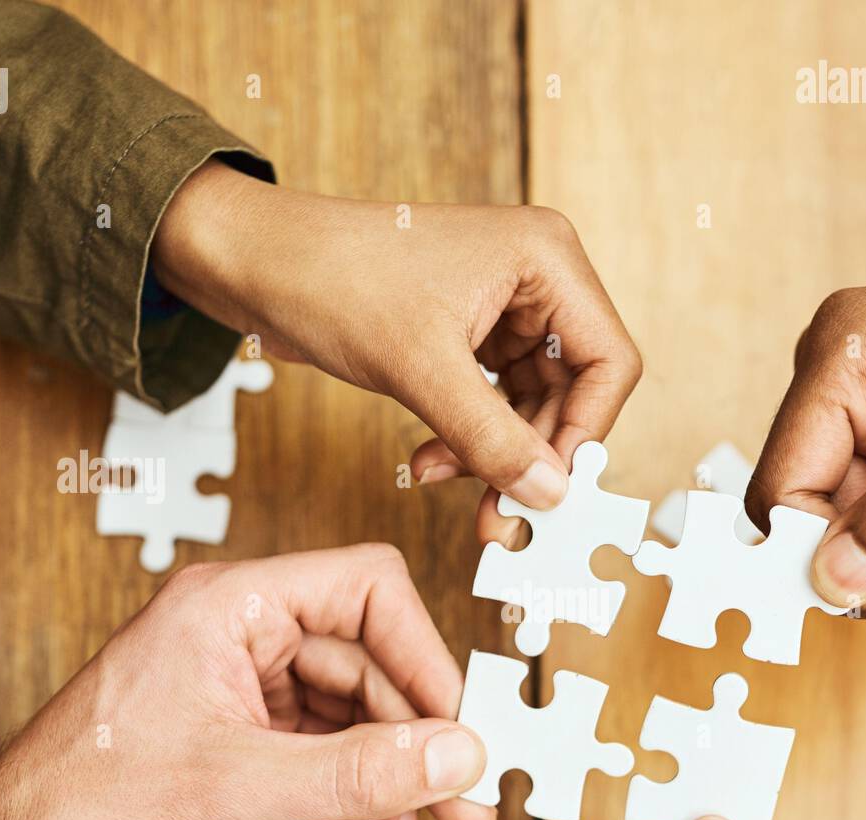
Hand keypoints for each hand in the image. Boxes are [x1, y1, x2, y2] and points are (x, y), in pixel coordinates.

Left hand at [0, 546, 492, 819]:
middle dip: (418, 740)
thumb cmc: (77, 814)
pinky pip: (324, 756)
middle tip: (461, 805)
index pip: (367, 591)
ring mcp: (239, 692)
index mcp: (230, 606)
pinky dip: (354, 799)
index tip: (459, 729)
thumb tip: (457, 757)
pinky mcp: (237, 744)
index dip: (426, 657)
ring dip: (390, 778)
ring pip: (354, 717)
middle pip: (371, 663)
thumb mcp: (238, 791)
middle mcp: (239, 637)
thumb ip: (359, 771)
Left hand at [152, 163, 642, 539]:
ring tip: (439, 478)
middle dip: (531, 456)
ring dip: (491, 455)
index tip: (550, 487)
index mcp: (546, 260)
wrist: (256, 261)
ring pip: (531, 408)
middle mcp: (537, 281)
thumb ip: (493, 438)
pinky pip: (492, 405)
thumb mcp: (422, 369)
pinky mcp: (470, 335)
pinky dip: (466, 440)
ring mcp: (504, 309)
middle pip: (572, 393)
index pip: (609, 363)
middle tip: (499, 513)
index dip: (587, 434)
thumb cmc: (333, 277)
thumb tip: (549, 494)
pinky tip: (426, 461)